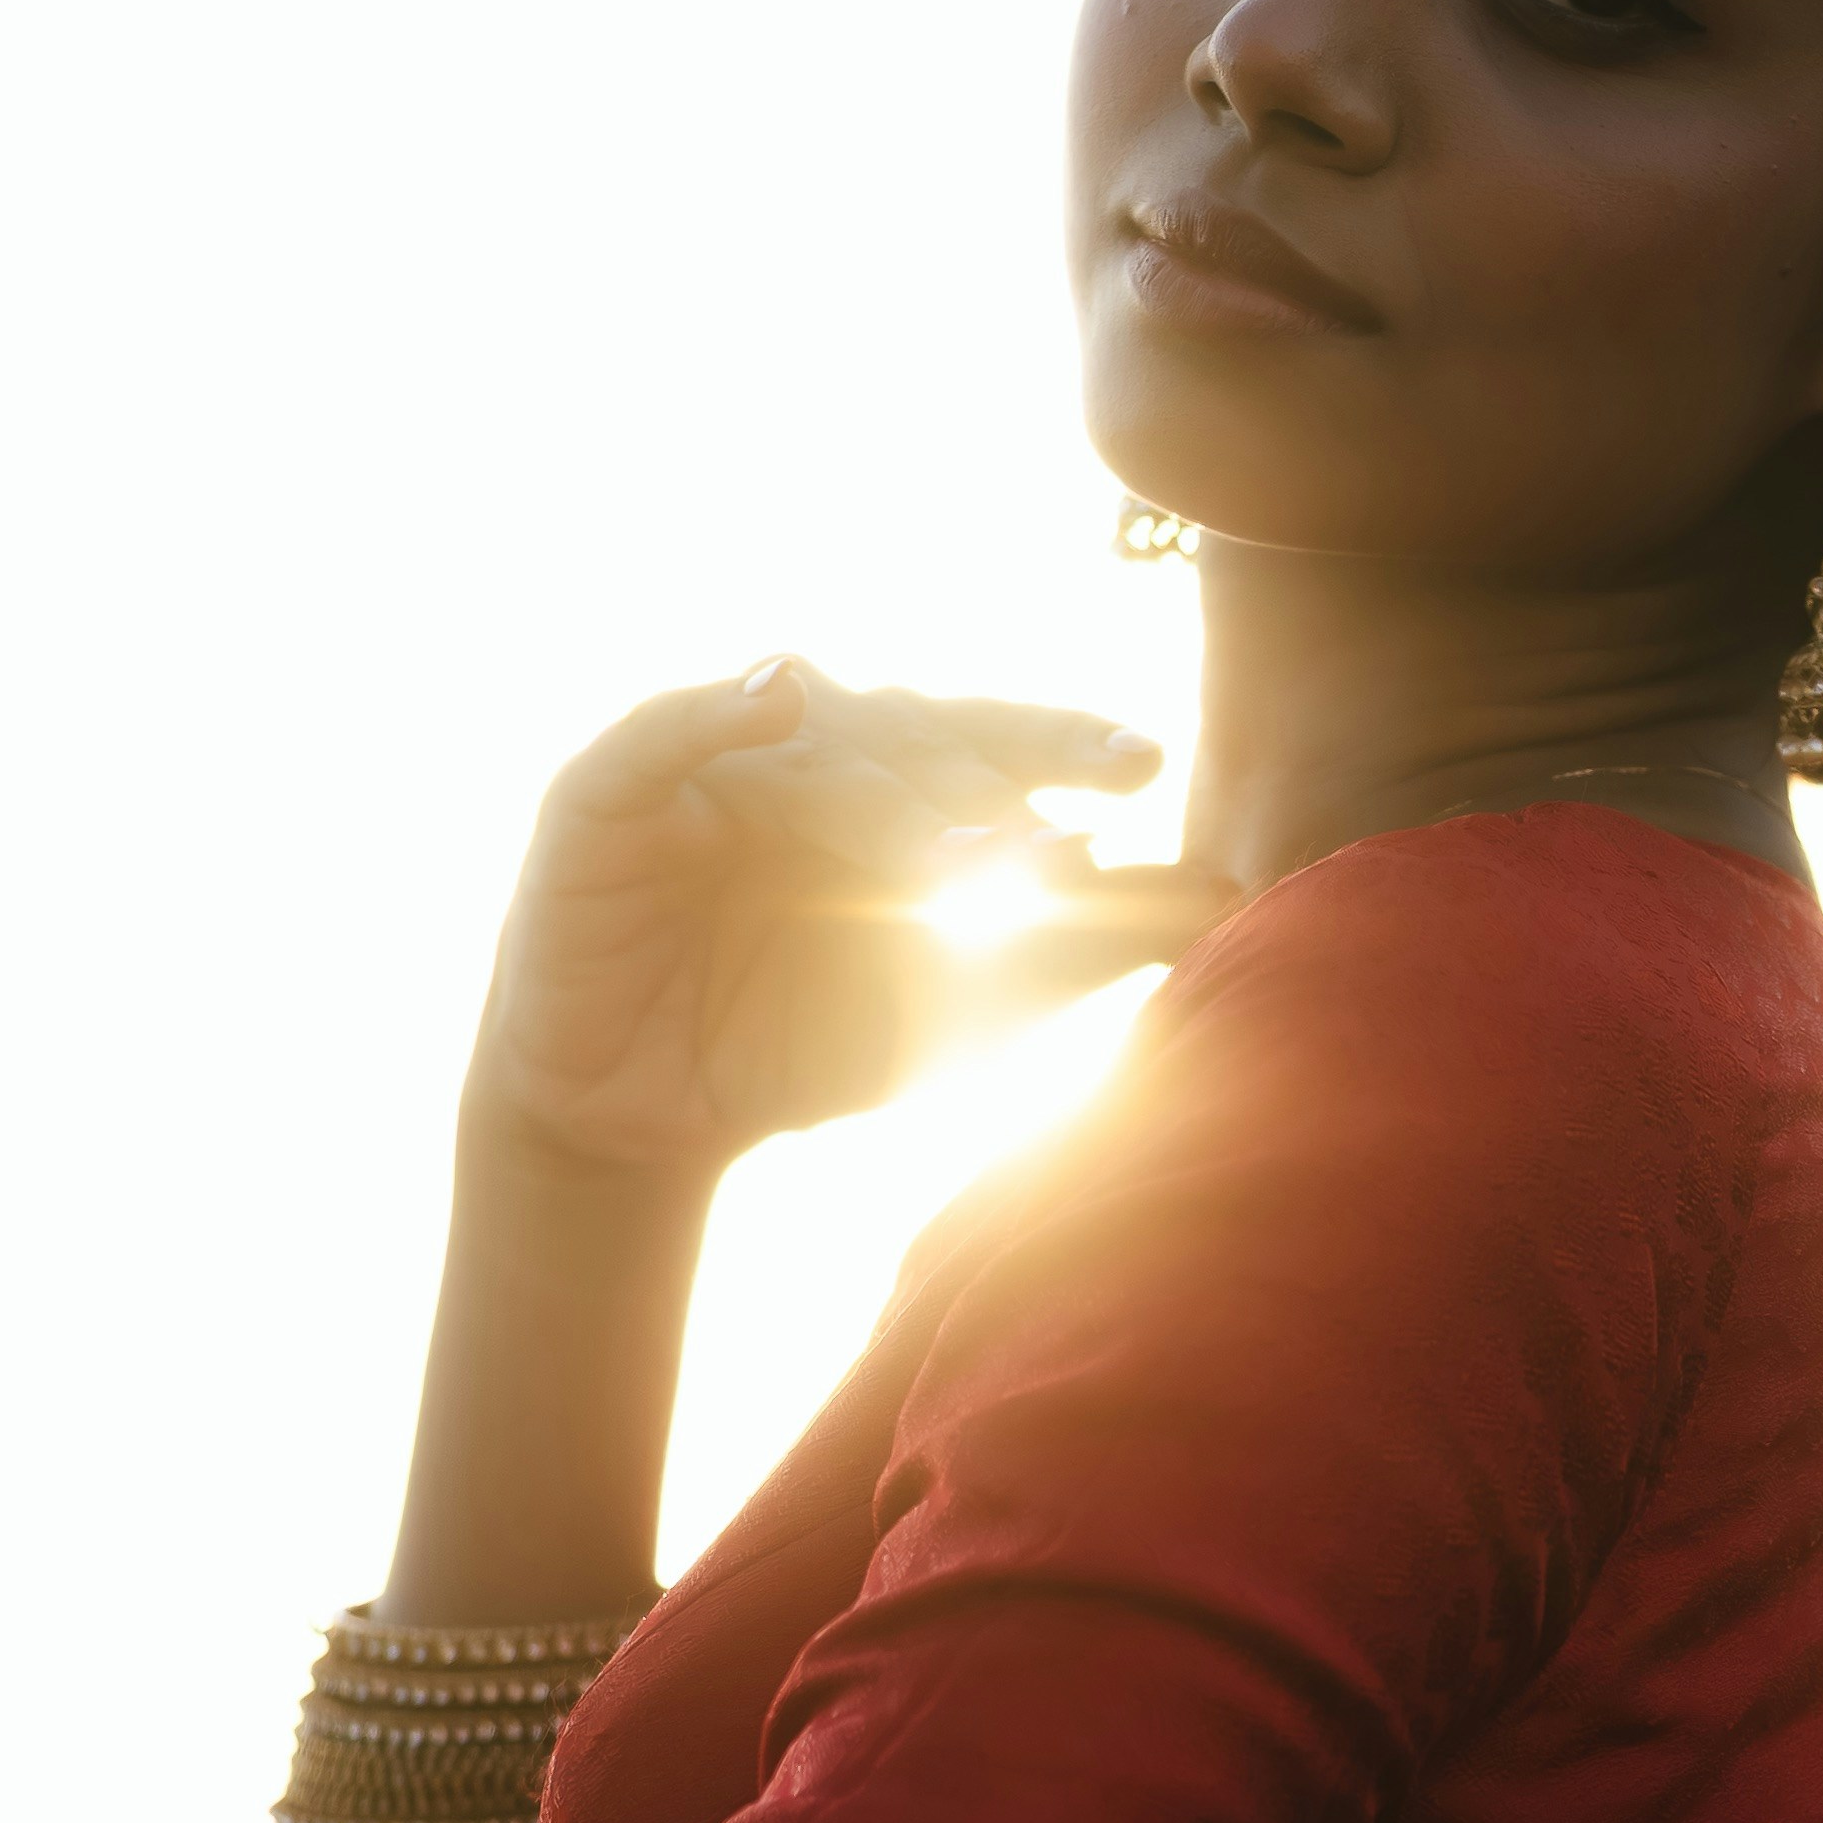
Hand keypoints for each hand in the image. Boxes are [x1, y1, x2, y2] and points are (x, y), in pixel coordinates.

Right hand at [462, 669, 1225, 1187]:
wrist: (644, 1125)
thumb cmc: (793, 1051)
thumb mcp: (945, 1014)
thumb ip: (1069, 952)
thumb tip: (1220, 900)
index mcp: (892, 786)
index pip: (988, 745)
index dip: (1060, 746)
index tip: (1142, 769)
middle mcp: (806, 754)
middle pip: (908, 742)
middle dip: (981, 789)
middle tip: (1048, 846)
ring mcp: (706, 763)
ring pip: (807, 756)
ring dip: (886, 796)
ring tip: (958, 847)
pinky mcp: (602, 798)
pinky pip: (656, 737)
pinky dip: (709, 712)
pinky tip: (777, 697)